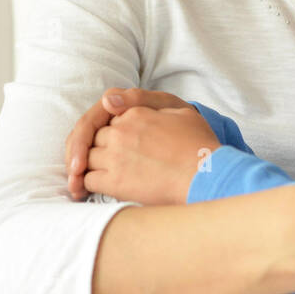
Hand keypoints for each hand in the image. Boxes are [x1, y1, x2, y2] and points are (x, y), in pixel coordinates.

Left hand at [63, 87, 216, 202]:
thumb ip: (150, 104)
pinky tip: (96, 189)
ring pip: (88, 157)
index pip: (111, 121)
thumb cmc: (200, 145)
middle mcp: (122, 131)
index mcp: (136, 112)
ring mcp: (116, 156)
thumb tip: (119, 105)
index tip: (119, 147)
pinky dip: (89, 183)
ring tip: (97, 177)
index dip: (114, 134)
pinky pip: (89, 179)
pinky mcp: (115, 181)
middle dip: (98, 149)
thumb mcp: (181, 111)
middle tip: (103, 164)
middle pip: (96, 138)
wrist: (206, 176)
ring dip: (90, 166)